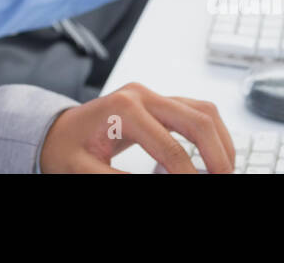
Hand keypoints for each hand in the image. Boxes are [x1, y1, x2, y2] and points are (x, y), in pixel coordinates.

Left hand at [39, 83, 234, 173]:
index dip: (189, 175)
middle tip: (225, 180)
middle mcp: (141, 95)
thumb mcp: (85, 171)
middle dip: (217, 155)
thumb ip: (121, 180)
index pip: (170, 147)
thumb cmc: (67, 149)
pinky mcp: (158, 101)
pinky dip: (212, 133)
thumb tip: (165, 183)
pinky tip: (215, 156)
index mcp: (123, 108)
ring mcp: (151, 95)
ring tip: (225, 171)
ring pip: (202, 110)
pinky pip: (195, 110)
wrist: (58, 131)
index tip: (200, 189)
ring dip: (221, 141)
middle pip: (196, 119)